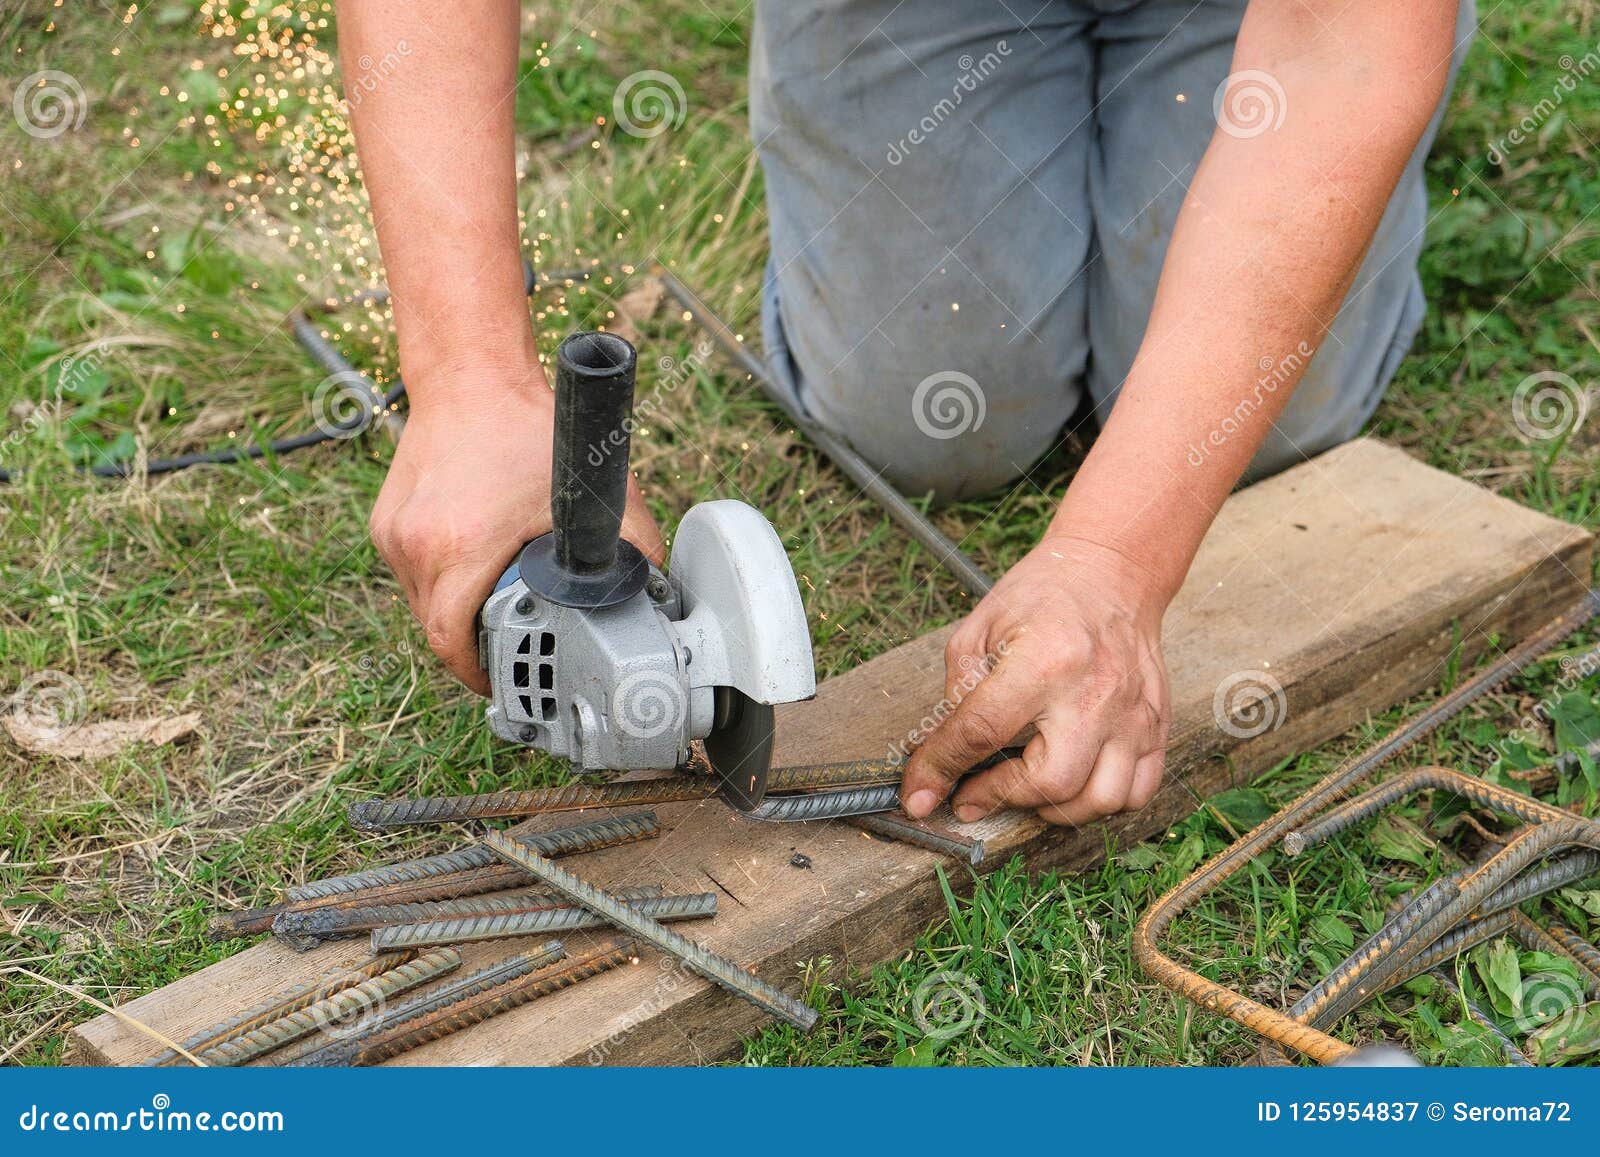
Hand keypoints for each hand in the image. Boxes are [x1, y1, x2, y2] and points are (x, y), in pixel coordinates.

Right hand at [369, 361, 663, 693]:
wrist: (470, 374)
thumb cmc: (526, 427)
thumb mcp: (596, 487)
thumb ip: (635, 543)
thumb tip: (656, 587)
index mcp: (458, 547)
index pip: (452, 643)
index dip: (480, 674)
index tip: (506, 682)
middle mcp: (414, 545)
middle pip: (437, 628)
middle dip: (474, 647)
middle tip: (513, 650)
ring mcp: (393, 532)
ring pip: (421, 602)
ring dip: (457, 614)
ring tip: (495, 611)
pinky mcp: (386, 520)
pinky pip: (413, 573)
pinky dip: (442, 582)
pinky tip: (473, 571)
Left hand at [900, 535, 1170, 826]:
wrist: (1112, 572)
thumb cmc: (1043, 596)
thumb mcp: (980, 628)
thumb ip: (959, 691)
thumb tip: (944, 752)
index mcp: (1045, 659)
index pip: (983, 731)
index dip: (942, 768)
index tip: (919, 794)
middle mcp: (1095, 692)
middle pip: (1052, 782)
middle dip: (1001, 798)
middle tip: (972, 793)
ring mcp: (1134, 713)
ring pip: (1100, 799)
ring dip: (1053, 810)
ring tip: (1024, 789)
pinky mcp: (1157, 724)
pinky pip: (1138, 792)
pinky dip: (1102, 803)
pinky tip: (1072, 785)